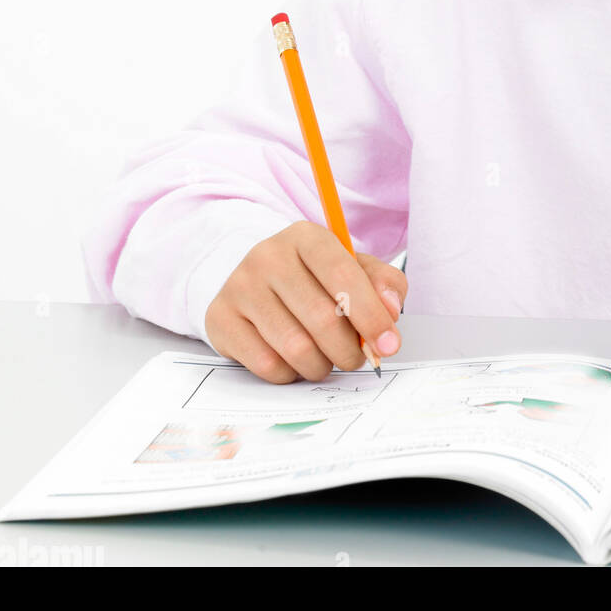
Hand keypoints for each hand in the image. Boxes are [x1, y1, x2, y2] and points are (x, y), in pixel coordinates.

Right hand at [204, 222, 406, 382]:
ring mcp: (240, 286)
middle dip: (349, 350)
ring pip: (296, 348)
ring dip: (321, 365)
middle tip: (355, 359)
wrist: (255, 284)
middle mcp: (268, 255)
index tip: (389, 344)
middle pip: (322, 319)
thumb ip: (382, 284)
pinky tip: (293, 361)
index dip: (371, 315)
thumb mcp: (352, 269)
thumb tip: (390, 311)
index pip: (344, 275)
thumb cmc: (314, 279)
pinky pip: (267, 365)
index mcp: (306, 236)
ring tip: (324, 359)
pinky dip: (290, 374)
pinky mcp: (220, 318)